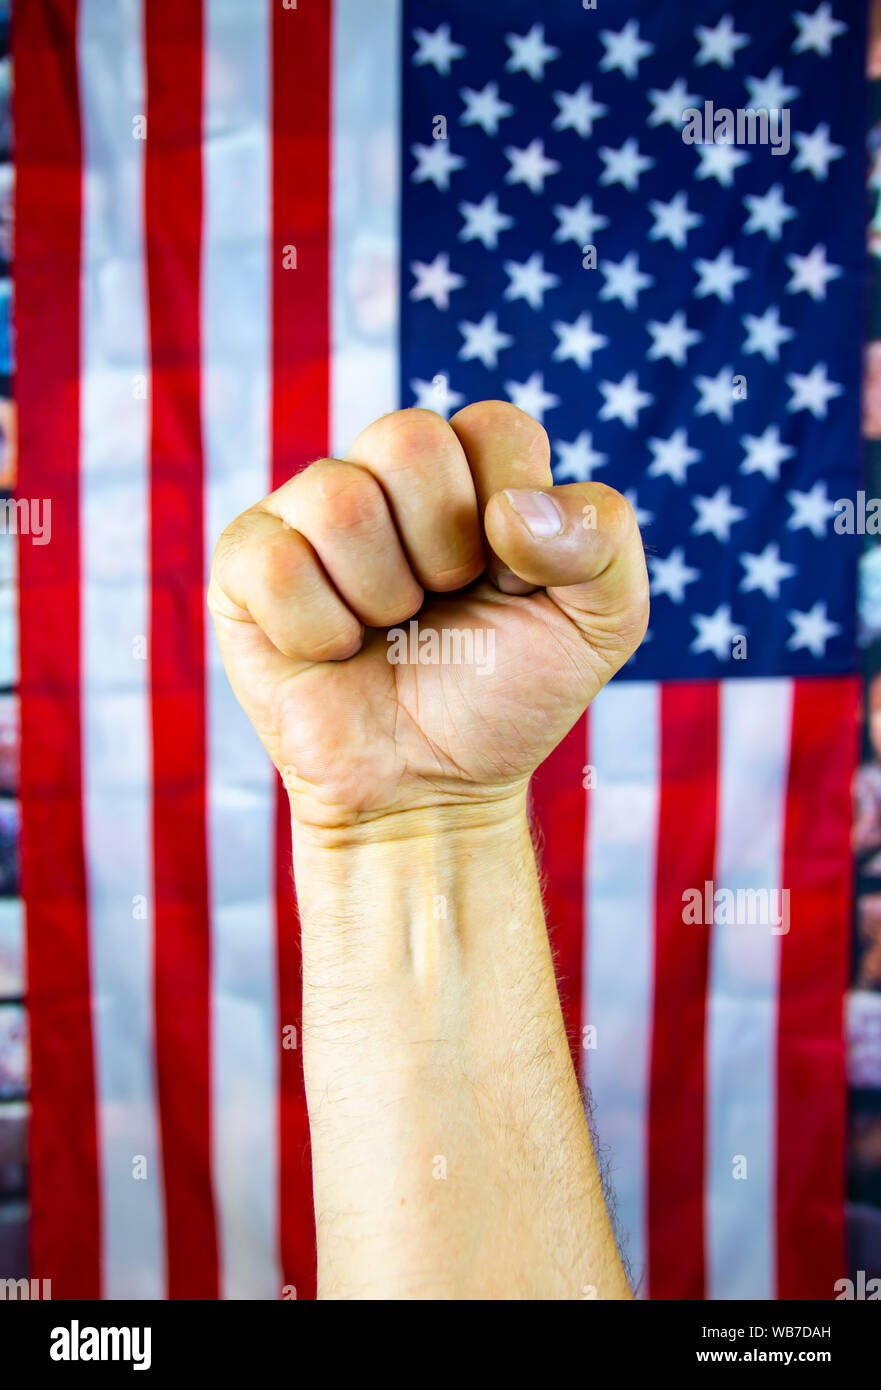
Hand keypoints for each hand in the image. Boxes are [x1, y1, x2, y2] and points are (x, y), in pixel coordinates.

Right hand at [208, 401, 648, 830]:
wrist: (430, 788)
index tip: (510, 585)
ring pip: (340, 501)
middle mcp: (384, 475)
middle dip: (444, 549)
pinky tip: (335, 652)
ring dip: (383, 596)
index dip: (514, 521)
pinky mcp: (244, 563)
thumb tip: (513, 509)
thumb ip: (604, 539)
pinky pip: (274, 564)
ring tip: (389, 632)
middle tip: (441, 604)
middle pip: (408, 439)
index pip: (495, 428)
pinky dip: (319, 631)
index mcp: (470, 470)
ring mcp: (307, 514)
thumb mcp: (602, 624)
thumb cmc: (507, 696)